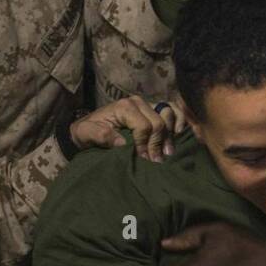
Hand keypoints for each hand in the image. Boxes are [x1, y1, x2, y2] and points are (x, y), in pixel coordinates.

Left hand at [70, 95, 186, 161]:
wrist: (87, 127)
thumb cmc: (87, 132)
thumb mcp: (86, 134)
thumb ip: (101, 136)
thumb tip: (123, 143)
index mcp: (124, 107)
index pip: (144, 126)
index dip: (145, 145)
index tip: (144, 161)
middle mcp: (137, 102)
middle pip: (158, 122)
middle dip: (158, 144)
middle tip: (157, 163)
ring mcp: (147, 104)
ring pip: (168, 114)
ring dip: (170, 134)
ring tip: (167, 153)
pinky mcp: (153, 108)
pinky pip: (172, 109)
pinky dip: (179, 120)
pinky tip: (177, 134)